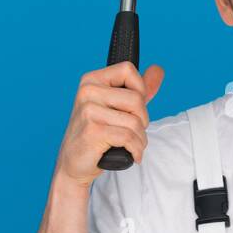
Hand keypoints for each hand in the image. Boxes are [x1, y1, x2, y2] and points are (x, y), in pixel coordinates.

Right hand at [55, 62, 164, 191]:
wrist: (74, 163)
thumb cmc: (98, 133)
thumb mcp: (117, 107)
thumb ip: (138, 89)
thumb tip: (158, 69)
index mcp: (92, 80)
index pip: (127, 69)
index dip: (140, 89)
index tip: (134, 108)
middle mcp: (87, 91)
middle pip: (136, 99)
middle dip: (143, 120)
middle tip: (133, 131)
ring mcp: (88, 111)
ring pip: (135, 121)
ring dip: (141, 139)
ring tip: (132, 145)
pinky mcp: (92, 131)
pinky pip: (128, 137)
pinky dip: (136, 149)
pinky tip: (132, 155)